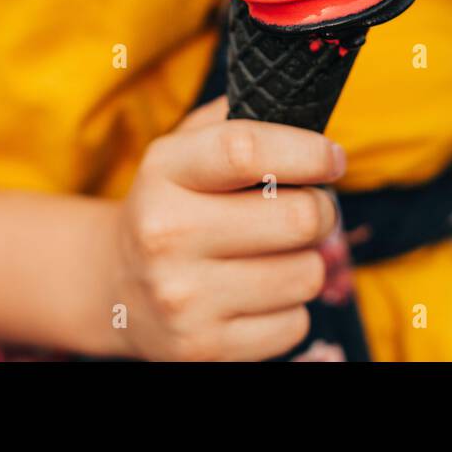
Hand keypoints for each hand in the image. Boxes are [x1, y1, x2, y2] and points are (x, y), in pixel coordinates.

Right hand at [106, 98, 343, 360]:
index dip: (306, 151)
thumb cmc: (175, 206)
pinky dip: (289, 310)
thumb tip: (301, 102)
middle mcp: (165, 235)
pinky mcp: (202, 350)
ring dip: (306, 262)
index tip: (332, 158)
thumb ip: (236, 118)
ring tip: (274, 256)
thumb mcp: (184, 151)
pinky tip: (256, 297)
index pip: (247, 150)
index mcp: (163, 173)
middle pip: (296, 219)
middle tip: (306, 210)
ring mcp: (183, 299)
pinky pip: (295, 325)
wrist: (119, 290)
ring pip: (305, 274)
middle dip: (318, 211)